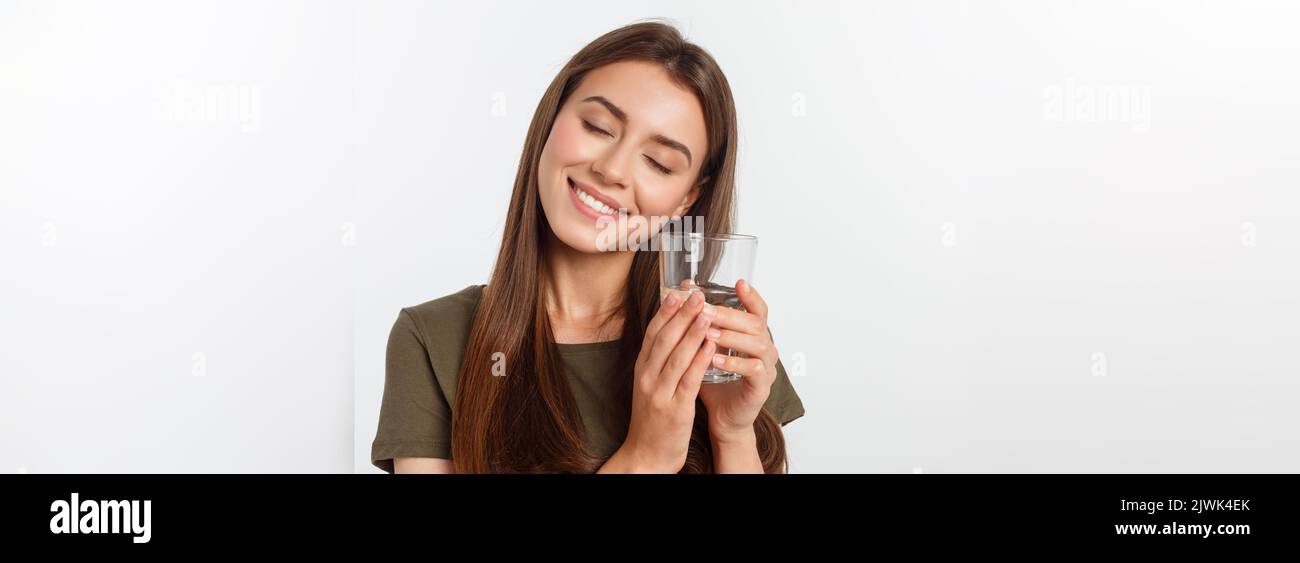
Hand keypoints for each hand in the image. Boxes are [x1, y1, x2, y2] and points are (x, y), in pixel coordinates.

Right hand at [611, 289, 715, 472]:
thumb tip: (671, 333)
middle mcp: (647, 378)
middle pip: (664, 339)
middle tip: (696, 294)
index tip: (677, 292)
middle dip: (682, 314)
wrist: (646, 456)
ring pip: (676, 356)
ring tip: (707, 312)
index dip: (665, 311)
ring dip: (692, 332)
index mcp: (642, 369)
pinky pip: (688, 379)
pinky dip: (699, 360)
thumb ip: (659, 362)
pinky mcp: (675, 409)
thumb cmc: (652, 421)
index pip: (653, 333)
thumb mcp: (650, 386)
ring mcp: (659, 393)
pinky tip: (710, 346)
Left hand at [698, 279, 778, 441]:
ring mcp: (766, 367)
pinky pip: (753, 369)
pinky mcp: (762, 387)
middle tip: (705, 310)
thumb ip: (699, 321)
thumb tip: (683, 289)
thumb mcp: (704, 346)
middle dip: (729, 315)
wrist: (721, 417)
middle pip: (755, 323)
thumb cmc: (713, 380)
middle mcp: (765, 348)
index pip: (758, 310)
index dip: (751, 296)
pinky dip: (734, 363)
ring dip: (731, 336)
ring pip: (757, 343)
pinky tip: (714, 360)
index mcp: (753, 336)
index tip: (739, 283)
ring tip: (708, 334)